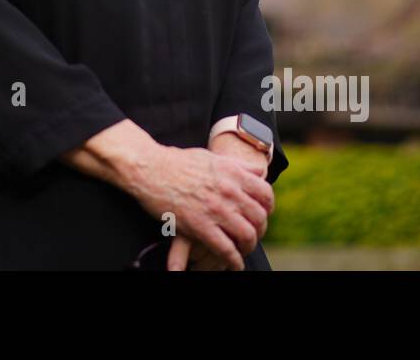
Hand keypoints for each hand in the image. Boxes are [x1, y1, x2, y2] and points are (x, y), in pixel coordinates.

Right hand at [168, 135, 271, 270]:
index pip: (265, 193)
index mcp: (233, 172)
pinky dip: (233, 260)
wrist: (150, 168)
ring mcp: (215, 209)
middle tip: (253, 235)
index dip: (268, 207)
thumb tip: (259, 172)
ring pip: (247, 235)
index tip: (263, 214)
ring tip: (243, 250)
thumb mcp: (212, 157)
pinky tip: (233, 263)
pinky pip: (226, 249)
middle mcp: (228, 191)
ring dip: (248, 246)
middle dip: (260, 230)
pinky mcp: (200, 226)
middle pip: (259, 217)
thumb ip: (237, 165)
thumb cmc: (178, 161)